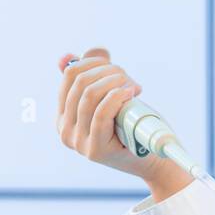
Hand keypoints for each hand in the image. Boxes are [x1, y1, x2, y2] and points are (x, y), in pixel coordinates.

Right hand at [55, 48, 191, 198]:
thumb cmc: (132, 127)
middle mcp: (64, 130)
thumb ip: (94, 76)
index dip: (94, 62)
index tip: (114, 66)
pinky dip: (116, 97)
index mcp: (63, 116)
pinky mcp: (94, 149)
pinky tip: (130, 93)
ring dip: (114, 82)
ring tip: (132, 86)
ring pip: (89, 95)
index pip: (70, 75)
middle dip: (108, 72)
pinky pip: (101, 113)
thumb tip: (78, 54)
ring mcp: (78, 142)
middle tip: (128, 78)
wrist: (151, 160)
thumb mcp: (110, 98)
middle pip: (80, 82)